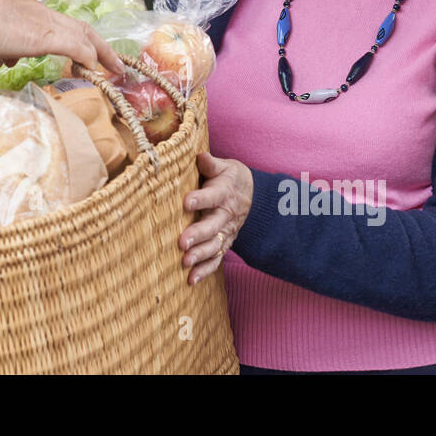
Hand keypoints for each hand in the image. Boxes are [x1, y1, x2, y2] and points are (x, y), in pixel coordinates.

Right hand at [0, 0, 124, 75]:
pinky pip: (76, 46)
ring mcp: (42, 19)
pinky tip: (97, 68)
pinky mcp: (46, 35)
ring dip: (100, 51)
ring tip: (114, 65)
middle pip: (73, 23)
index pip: (45, 17)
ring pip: (82, 33)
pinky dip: (89, 57)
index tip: (58, 47)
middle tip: (108, 57)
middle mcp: (34, 5)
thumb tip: (8, 57)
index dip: (54, 33)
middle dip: (92, 41)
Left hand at [178, 152, 253, 285]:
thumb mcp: (226, 167)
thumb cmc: (231, 179)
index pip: (212, 196)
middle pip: (212, 226)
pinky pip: (216, 259)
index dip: (200, 199)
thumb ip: (211, 164)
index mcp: (223, 193)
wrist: (253, 198)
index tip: (186, 202)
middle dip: (198, 235)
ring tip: (185, 262)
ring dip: (200, 255)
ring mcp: (226, 232)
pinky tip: (191, 280)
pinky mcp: (224, 244)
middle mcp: (225, 215)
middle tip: (182, 242)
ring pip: (214, 245)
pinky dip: (205, 270)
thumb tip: (199, 155)